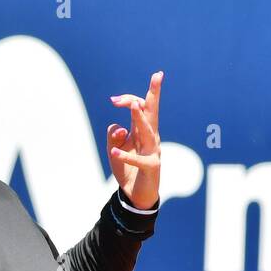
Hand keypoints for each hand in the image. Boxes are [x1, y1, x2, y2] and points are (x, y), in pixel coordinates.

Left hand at [108, 70, 162, 209]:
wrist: (136, 195)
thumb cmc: (127, 169)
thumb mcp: (115, 149)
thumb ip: (113, 136)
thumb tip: (118, 127)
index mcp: (143, 130)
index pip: (139, 108)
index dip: (128, 101)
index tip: (113, 100)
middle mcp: (151, 137)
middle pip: (153, 112)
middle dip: (155, 93)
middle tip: (157, 75)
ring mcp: (153, 151)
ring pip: (148, 131)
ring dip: (139, 119)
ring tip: (132, 106)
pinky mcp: (151, 167)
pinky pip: (138, 160)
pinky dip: (126, 156)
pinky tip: (114, 152)